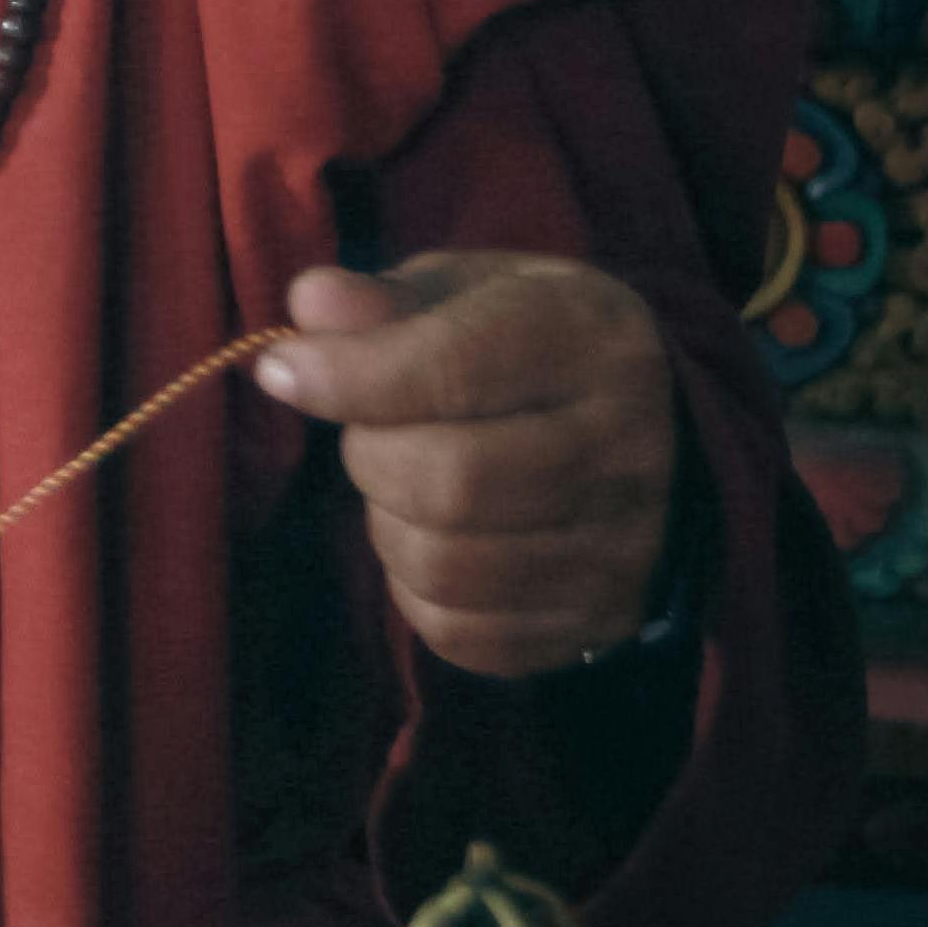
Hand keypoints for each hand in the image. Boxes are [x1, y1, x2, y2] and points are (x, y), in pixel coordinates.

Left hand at [252, 256, 679, 677]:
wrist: (645, 439)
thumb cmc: (523, 350)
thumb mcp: (464, 294)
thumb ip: (386, 300)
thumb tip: (312, 302)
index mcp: (591, 340)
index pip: (452, 370)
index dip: (344, 376)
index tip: (282, 371)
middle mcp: (625, 446)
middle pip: (446, 481)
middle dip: (369, 457)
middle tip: (374, 433)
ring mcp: (622, 546)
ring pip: (443, 565)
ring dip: (388, 526)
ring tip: (408, 485)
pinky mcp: (596, 620)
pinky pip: (458, 632)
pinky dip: (415, 589)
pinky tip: (436, 538)